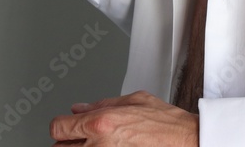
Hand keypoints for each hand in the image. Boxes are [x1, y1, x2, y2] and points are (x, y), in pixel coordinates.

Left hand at [49, 91, 198, 145]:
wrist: (185, 141)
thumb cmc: (165, 123)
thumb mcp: (132, 101)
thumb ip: (101, 105)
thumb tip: (80, 109)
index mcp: (101, 123)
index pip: (59, 128)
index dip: (60, 127)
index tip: (64, 128)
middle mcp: (99, 145)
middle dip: (67, 144)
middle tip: (77, 140)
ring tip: (93, 144)